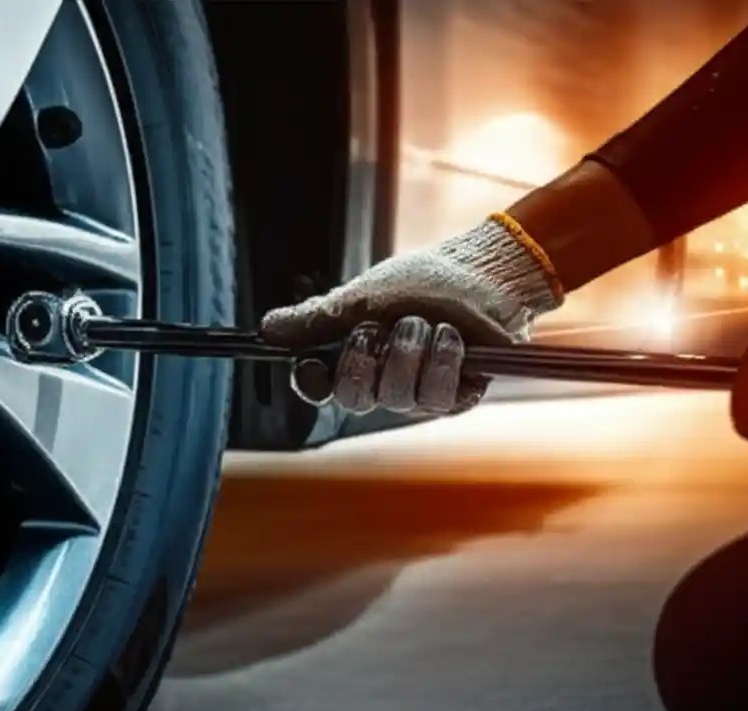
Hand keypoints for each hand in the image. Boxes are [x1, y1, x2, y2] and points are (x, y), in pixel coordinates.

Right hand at [260, 215, 562, 416]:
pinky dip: (442, 360)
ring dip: (409, 352)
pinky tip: (451, 338)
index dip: (310, 381)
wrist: (479, 274)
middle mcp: (379, 382)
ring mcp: (415, 394)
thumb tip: (268, 329)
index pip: (317, 387)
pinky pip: (436, 397)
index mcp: (350, 358)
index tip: (312, 362)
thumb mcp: (362, 296)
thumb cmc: (422, 282)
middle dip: (365, 359)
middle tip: (380, 327)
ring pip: (396, 397)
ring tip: (426, 323)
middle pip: (352, 399)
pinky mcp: (453, 398)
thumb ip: (317, 318)